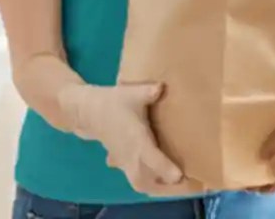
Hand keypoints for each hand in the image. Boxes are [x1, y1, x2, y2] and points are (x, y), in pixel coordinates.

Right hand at [58, 82, 183, 192]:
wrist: (88, 111)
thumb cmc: (113, 101)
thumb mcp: (131, 93)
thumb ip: (148, 92)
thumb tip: (162, 87)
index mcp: (135, 139)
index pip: (150, 158)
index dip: (164, 168)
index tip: (179, 176)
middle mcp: (129, 154)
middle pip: (145, 180)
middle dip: (165, 186)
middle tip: (186, 182)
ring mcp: (124, 161)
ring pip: (140, 182)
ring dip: (158, 187)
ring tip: (177, 184)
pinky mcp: (121, 162)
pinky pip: (136, 179)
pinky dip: (150, 182)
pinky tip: (163, 179)